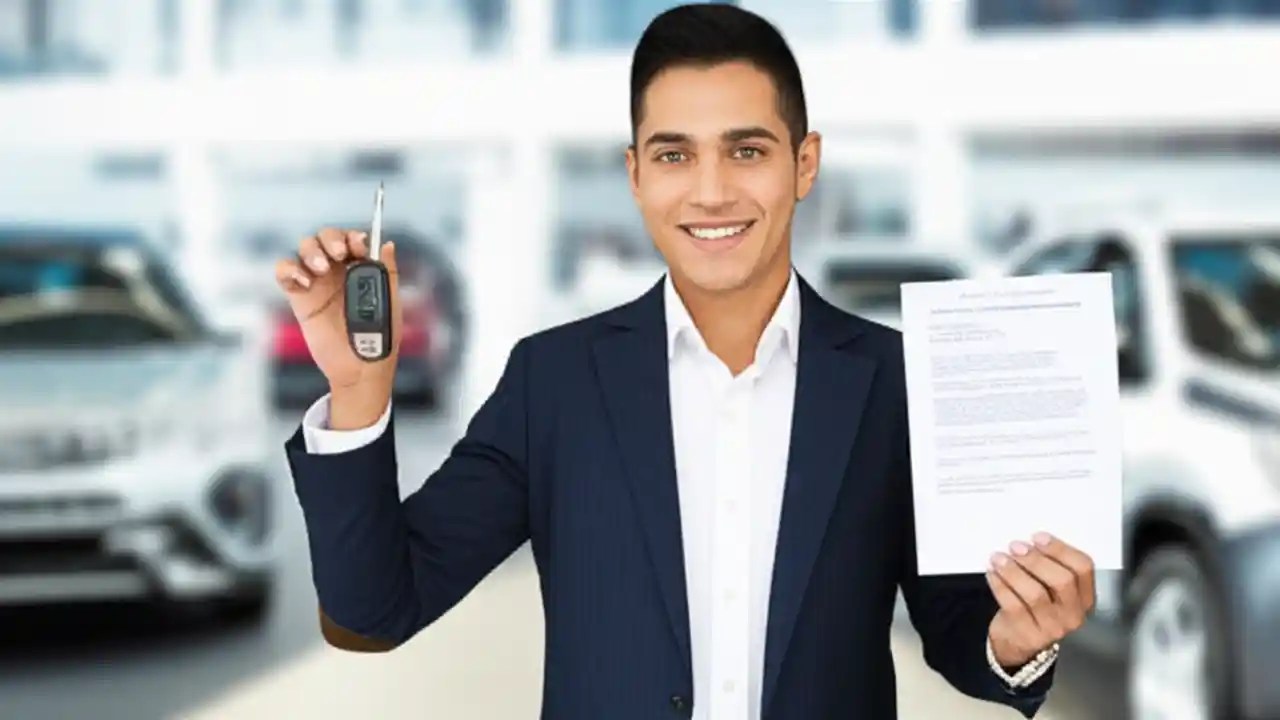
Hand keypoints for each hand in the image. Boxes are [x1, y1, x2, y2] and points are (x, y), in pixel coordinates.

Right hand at [275, 227, 402, 417]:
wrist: (361, 368)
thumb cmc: (380, 337)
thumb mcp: (389, 300)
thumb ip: (386, 271)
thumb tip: (387, 244)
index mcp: (360, 269)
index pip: (351, 240)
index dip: (352, 236)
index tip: (358, 246)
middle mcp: (337, 271)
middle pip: (324, 238)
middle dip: (330, 238)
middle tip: (338, 254)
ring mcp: (317, 283)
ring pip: (304, 249)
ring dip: (310, 250)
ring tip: (320, 268)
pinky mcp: (300, 298)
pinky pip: (285, 272)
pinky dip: (288, 268)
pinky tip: (303, 281)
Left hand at [986, 532, 1095, 667]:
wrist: (1019, 643)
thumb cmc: (1035, 608)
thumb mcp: (1050, 590)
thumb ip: (1048, 567)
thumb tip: (1028, 543)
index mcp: (1084, 597)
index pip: (1083, 568)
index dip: (1060, 549)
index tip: (1038, 537)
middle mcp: (1073, 614)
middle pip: (1062, 580)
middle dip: (1036, 560)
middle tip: (1016, 547)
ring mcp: (1053, 628)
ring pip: (1035, 594)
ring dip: (1014, 571)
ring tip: (998, 558)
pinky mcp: (1029, 635)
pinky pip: (1013, 605)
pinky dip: (1000, 585)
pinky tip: (992, 573)